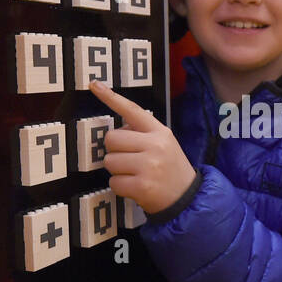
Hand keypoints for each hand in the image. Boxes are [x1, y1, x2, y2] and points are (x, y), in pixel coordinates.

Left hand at [89, 79, 196, 215]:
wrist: (187, 197)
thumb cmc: (170, 168)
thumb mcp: (164, 144)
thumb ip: (142, 134)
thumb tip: (115, 132)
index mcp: (159, 132)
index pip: (132, 110)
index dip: (110, 97)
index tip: (93, 84)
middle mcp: (154, 146)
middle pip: (111, 139)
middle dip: (115, 150)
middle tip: (130, 160)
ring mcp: (148, 166)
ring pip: (109, 161)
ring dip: (117, 170)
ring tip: (135, 175)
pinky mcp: (141, 186)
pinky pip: (113, 182)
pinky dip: (120, 187)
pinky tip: (135, 187)